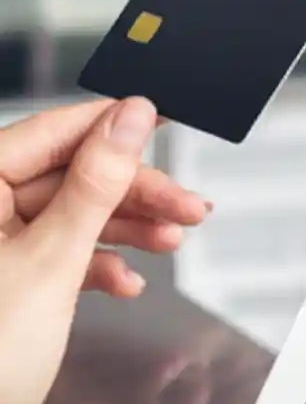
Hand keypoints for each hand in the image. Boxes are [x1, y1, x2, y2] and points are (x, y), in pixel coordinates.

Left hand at [0, 97, 207, 403]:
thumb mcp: (50, 262)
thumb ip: (95, 186)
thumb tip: (129, 120)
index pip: (49, 134)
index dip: (110, 129)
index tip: (162, 123)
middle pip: (70, 176)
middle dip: (133, 194)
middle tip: (189, 206)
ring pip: (73, 215)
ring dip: (127, 230)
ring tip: (172, 242)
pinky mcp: (9, 282)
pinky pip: (64, 253)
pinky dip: (101, 265)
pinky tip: (128, 283)